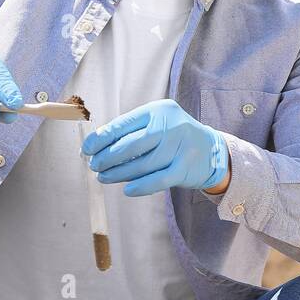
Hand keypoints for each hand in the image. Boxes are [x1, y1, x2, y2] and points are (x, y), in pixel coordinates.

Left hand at [82, 99, 229, 195]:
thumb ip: (130, 132)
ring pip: (142, 164)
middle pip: (130, 145)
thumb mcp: (157, 124)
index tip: (86, 149)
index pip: (123, 124)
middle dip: (107, 157)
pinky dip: (141, 186)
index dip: (101, 138)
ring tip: (104, 177)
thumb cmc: (174, 137)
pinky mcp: (185, 167)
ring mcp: (180, 147)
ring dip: (119, 174)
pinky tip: (127, 189)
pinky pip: (158, 179)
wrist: (212, 150)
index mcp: (159, 110)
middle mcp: (171, 125)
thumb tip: (95, 146)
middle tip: (94, 165)